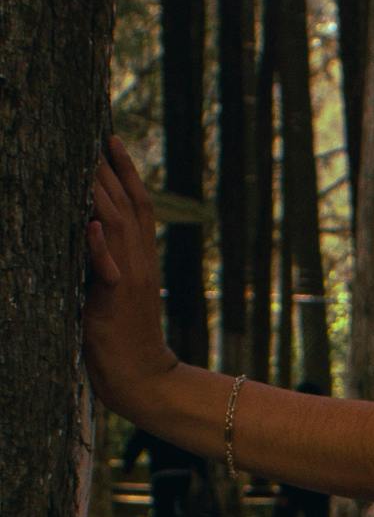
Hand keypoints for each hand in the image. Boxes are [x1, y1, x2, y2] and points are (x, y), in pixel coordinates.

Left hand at [84, 137, 176, 416]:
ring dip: (103, 195)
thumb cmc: (122, 340)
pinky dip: (100, 248)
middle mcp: (140, 263)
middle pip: (129, 207)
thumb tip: (86, 232)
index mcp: (141, 260)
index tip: (110, 138)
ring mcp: (131, 282)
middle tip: (95, 135)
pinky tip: (91, 225)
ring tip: (90, 162)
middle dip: (112, 170)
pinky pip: (109, 271)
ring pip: (120, 228)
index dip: (125, 171)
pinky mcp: (117, 303)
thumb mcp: (113, 292)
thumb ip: (105, 262)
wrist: (144, 380)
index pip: (137, 205)